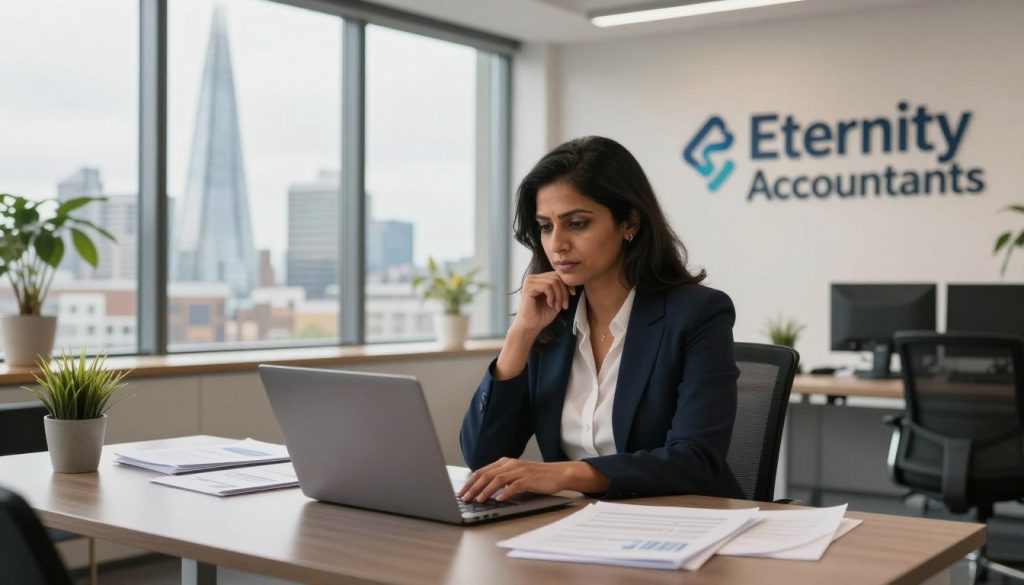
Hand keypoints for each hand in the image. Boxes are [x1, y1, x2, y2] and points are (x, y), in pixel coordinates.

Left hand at [458, 458, 608, 501]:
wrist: (558, 473)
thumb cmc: (536, 476)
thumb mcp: (516, 474)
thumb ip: (502, 478)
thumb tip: (484, 489)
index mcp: (505, 463)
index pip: (482, 471)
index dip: (470, 482)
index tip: (461, 491)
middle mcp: (510, 464)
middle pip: (487, 474)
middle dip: (473, 487)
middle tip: (464, 498)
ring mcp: (520, 471)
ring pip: (497, 479)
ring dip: (485, 490)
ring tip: (477, 500)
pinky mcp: (529, 479)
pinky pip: (514, 485)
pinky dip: (505, 492)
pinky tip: (498, 499)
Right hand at [512, 272, 575, 334]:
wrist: (530, 326)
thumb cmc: (541, 315)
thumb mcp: (556, 299)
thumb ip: (561, 289)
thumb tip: (572, 282)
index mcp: (539, 279)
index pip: (557, 274)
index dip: (567, 284)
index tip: (572, 294)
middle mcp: (533, 278)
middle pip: (556, 277)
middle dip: (564, 292)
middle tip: (564, 305)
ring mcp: (530, 282)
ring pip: (553, 281)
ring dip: (559, 296)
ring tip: (557, 306)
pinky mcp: (528, 288)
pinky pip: (547, 286)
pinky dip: (552, 296)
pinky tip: (550, 304)